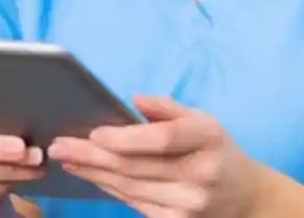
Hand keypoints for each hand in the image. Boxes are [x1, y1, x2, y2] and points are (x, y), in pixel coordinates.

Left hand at [48, 96, 262, 217]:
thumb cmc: (214, 149)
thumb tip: (135, 99)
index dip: (125, 138)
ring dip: (92, 172)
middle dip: (92, 155)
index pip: (161, 139)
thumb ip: (168, 108)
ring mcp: (189, 204)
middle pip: (136, 166)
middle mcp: (201, 174)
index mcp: (207, 138)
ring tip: (66, 158)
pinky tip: (89, 175)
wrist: (244, 197)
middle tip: (59, 145)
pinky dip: (107, 188)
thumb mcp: (201, 120)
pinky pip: (133, 203)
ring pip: (129, 187)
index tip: (94, 132)